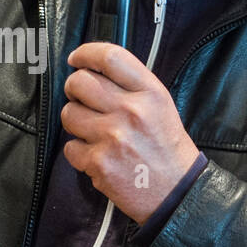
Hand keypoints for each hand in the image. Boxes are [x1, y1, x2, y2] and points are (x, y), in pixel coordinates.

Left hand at [61, 41, 200, 223]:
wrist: (177, 193)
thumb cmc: (165, 147)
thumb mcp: (160, 106)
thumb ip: (131, 86)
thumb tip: (92, 69)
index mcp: (150, 93)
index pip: (110, 57)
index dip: (85, 53)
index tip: (76, 59)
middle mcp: (131, 111)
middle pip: (79, 82)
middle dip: (73, 89)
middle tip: (80, 99)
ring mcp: (112, 137)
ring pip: (68, 114)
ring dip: (74, 121)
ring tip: (91, 131)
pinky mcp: (98, 163)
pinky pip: (70, 147)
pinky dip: (78, 152)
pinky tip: (97, 156)